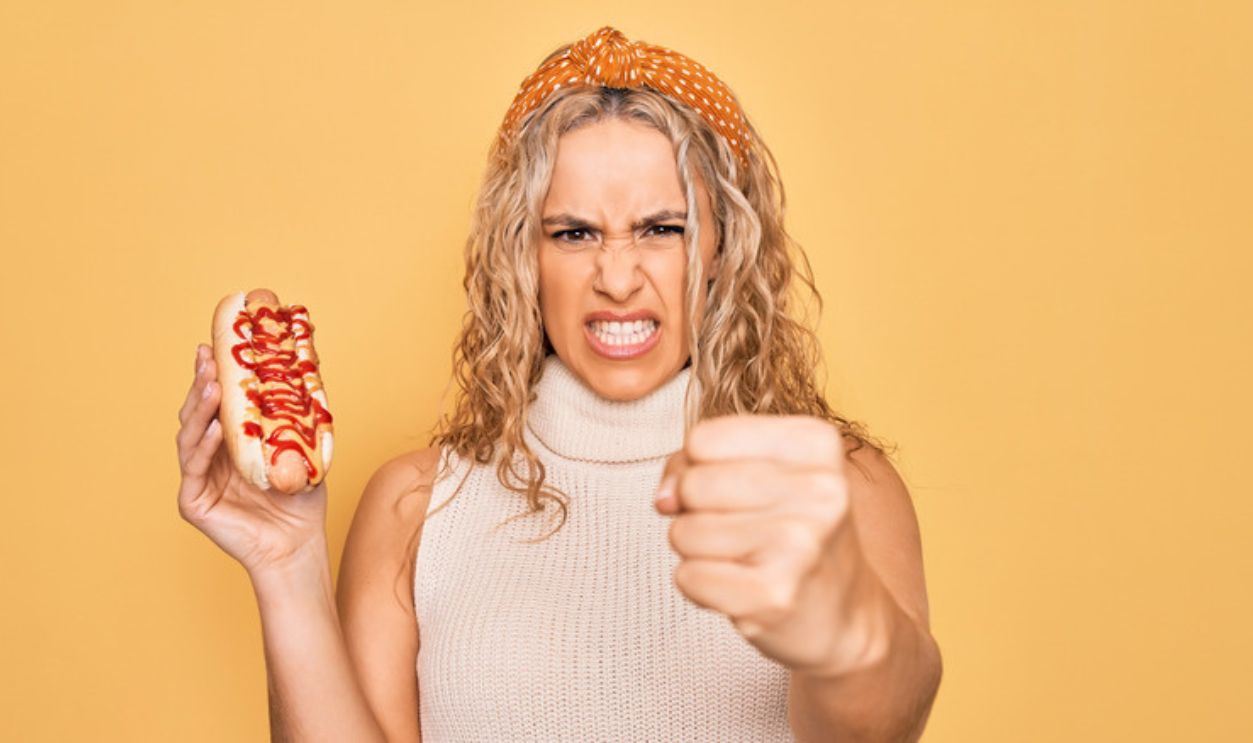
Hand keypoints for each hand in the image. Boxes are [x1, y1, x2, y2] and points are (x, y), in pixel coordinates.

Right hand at [175, 343, 327, 576]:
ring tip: (212, 386)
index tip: (212, 346)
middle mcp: (208, 458)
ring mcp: (198, 479)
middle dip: (201, 384)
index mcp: (229, 443)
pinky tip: (214, 430)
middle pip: (197, 414)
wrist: (300, 544)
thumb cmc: (302, 498)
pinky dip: (204, 447)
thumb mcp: (300, 447)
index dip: (211, 375)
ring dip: (200, 409)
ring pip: (190, 436)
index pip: (215, 404)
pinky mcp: (193, 503)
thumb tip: (304, 365)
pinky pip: (195, 469)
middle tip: (208, 358)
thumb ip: (293, 413)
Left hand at [655, 414, 890, 676]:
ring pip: (684, 532)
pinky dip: (700, 587)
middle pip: (692, 485)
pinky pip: (688, 577)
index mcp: (816, 444)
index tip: (733, 491)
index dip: (698, 467)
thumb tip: (664, 498)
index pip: (703, 439)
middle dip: (695, 512)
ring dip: (698, 552)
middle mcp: (818, 489)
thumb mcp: (756, 473)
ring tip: (743, 559)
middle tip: (739, 531)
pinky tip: (741, 589)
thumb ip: (695, 464)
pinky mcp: (774, 595)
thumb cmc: (789, 532)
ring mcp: (799, 544)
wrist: (842, 614)